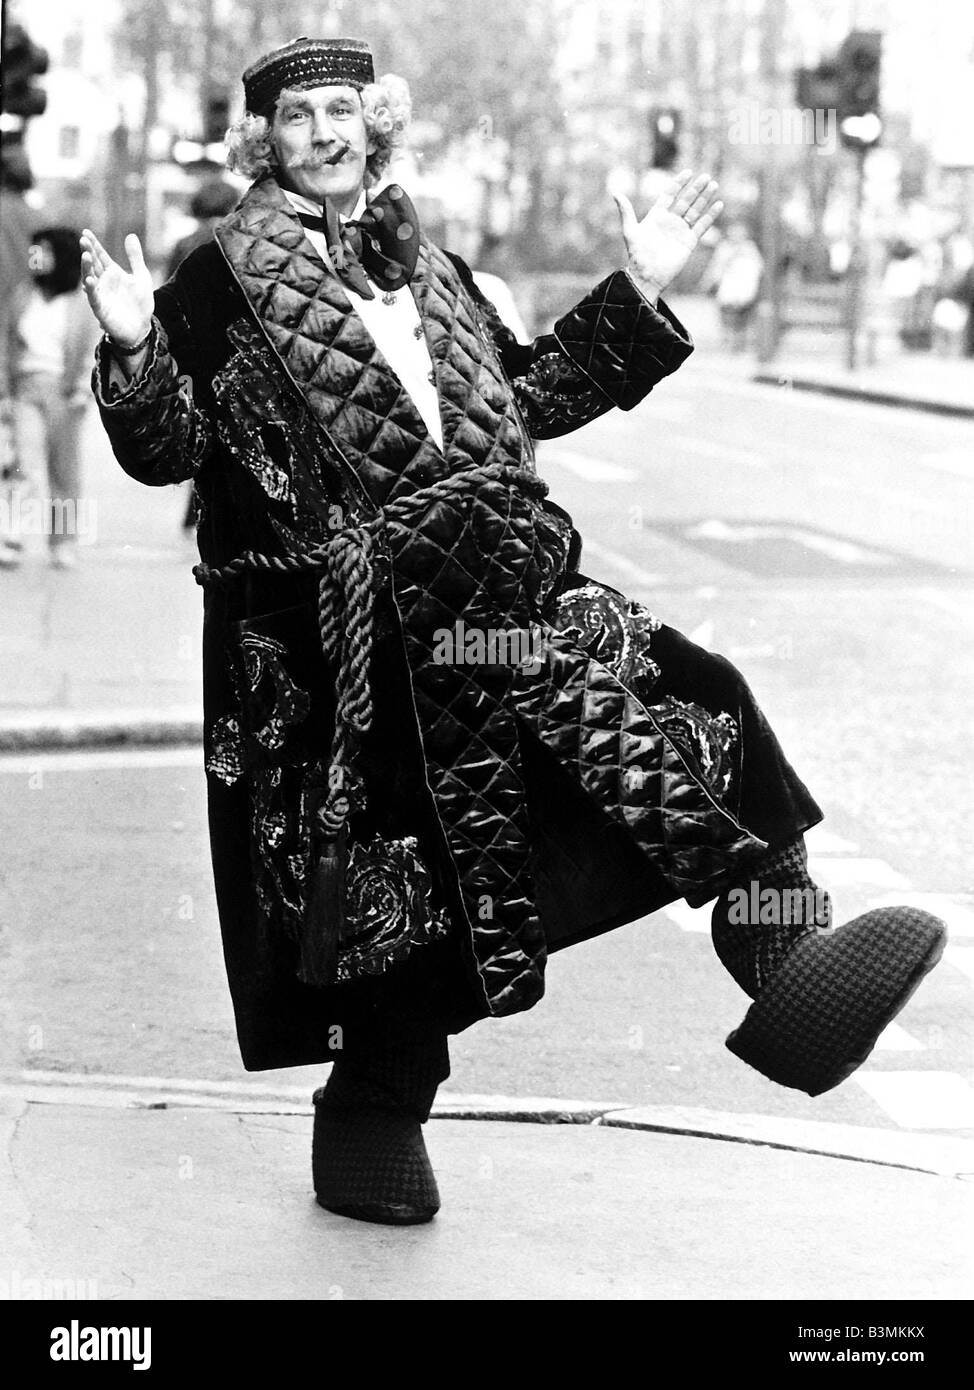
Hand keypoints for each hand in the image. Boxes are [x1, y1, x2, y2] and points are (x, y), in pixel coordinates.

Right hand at [79, 230, 153, 347]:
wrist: (142, 327)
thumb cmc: (140, 303)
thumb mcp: (142, 276)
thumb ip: (135, 257)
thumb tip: (131, 235)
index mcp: (112, 272)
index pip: (100, 255)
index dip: (93, 244)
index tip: (86, 232)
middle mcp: (103, 281)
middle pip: (93, 263)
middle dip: (88, 251)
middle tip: (83, 239)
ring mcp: (100, 294)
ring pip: (89, 278)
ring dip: (86, 267)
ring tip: (86, 255)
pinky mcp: (100, 308)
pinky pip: (93, 297)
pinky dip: (90, 289)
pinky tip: (89, 280)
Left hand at [613, 169, 723, 296]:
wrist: (647, 276)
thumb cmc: (637, 255)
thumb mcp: (630, 231)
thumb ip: (626, 212)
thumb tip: (615, 193)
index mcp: (657, 216)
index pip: (670, 195)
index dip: (679, 183)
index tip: (688, 172)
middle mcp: (670, 221)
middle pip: (686, 200)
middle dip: (695, 188)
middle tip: (705, 177)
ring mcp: (681, 231)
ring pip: (695, 210)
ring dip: (704, 198)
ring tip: (713, 185)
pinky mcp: (689, 242)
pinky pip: (702, 226)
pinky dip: (710, 216)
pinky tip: (718, 205)